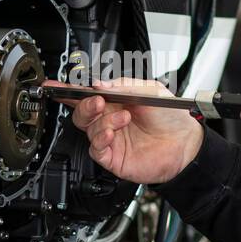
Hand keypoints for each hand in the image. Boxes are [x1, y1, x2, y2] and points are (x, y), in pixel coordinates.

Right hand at [55, 78, 204, 184]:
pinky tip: (111, 133)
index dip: (68, 91)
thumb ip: (122, 85)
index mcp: (115, 101)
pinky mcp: (113, 157)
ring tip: (122, 117)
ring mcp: (111, 139)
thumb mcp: (150, 90)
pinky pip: (96, 149)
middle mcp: (109, 119)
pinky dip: (100, 139)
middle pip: (81, 112)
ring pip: (88, 129)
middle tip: (97, 101)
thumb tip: (98, 84)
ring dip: (102, 121)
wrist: (186, 143)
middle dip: (84, 105)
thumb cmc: (171, 116)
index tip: (53, 86)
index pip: (86, 95)